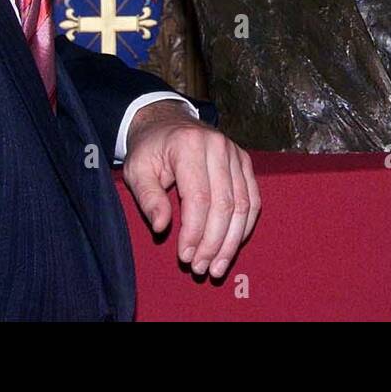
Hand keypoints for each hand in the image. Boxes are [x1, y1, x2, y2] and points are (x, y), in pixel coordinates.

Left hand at [122, 101, 259, 278]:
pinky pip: (253, 198)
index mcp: (189, 145)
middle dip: (214, 242)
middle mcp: (218, 146)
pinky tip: (232, 245)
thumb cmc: (150, 149)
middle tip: (202, 269)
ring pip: (244, 204)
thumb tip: (161, 227)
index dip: (194, 232)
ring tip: (217, 266)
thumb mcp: (137, 169)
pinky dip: (245, 226)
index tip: (185, 257)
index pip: (199, 198)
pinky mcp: (244, 161)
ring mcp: (235, 153)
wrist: (167, 122)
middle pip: (225, 204)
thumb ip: (148, 197)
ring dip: (232, 241)